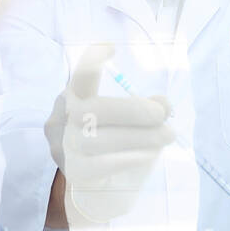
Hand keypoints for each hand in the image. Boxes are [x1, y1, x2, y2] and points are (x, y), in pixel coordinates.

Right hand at [45, 43, 173, 223]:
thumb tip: (164, 104)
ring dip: (139, 137)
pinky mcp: (72, 172)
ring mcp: (64, 147)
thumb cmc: (110, 142)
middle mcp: (63, 119)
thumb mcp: (121, 119)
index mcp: (73, 97)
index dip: (90, 61)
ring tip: (166, 135)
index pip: (78, 76)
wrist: (91, 182)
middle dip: (132, 110)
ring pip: (96, 140)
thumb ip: (140, 109)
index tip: (110, 48)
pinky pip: (99, 165)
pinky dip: (128, 158)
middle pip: (92, 111)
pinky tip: (148, 154)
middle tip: (162, 112)